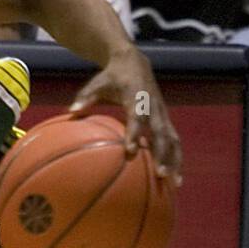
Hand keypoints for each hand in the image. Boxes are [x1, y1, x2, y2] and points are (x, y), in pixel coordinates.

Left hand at [69, 48, 182, 181]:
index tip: (130, 150)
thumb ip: (86, 97)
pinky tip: (175, 178)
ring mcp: (162, 114)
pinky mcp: (166, 119)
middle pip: (162, 134)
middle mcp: (153, 108)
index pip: (138, 117)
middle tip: (160, 175)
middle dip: (163, 154)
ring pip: (173, 140)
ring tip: (175, 183)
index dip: (135, 133)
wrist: (134, 63)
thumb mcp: (96, 84)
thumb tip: (72, 111)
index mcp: (137, 98)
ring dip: (175, 161)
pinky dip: (176, 158)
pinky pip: (174, 141)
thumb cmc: (111, 77)